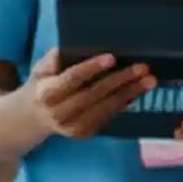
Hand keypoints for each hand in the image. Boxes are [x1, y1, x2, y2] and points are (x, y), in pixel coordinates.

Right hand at [25, 48, 155, 138]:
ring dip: (130, 93)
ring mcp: (73, 126)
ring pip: (106, 108)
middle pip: (94, 94)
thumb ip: (53, 59)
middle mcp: (60, 112)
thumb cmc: (42, 85)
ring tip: (149, 80)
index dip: (92, 68)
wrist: (33, 118)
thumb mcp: (40, 68)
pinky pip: (108, 116)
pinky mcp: (84, 133)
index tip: (112, 57)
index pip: (72, 78)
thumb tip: (68, 48)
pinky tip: (138, 92)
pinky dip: (124, 103)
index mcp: (47, 92)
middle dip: (121, 80)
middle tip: (143, 68)